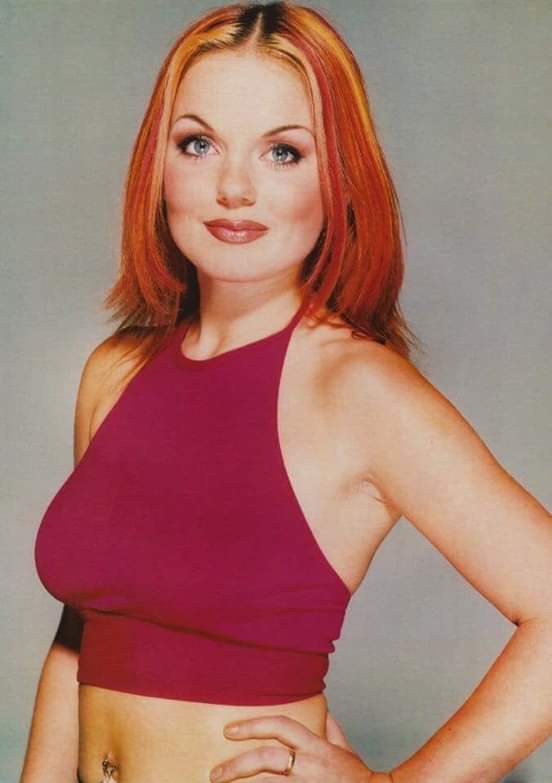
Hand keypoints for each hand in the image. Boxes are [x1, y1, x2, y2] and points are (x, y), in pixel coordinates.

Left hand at [209, 710, 392, 781]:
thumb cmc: (358, 778)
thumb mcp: (344, 750)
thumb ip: (330, 728)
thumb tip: (322, 707)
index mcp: (315, 747)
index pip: (281, 726)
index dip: (254, 725)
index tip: (230, 730)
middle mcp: (307, 766)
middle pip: (266, 759)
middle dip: (236, 765)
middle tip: (216, 773)